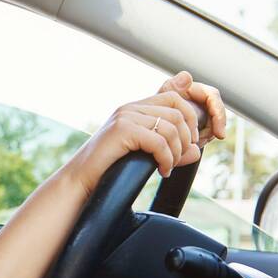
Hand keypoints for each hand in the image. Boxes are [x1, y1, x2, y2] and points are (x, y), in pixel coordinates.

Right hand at [63, 73, 229, 196]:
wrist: (81, 179)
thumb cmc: (110, 169)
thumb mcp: (144, 155)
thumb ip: (170, 149)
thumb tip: (196, 150)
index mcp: (135, 108)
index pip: (175, 98)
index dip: (190, 119)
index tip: (189, 143)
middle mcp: (130, 107)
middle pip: (178, 111)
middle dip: (186, 138)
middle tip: (179, 159)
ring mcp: (126, 116)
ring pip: (171, 127)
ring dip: (176, 152)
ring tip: (168, 167)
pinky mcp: (122, 130)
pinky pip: (159, 142)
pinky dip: (166, 159)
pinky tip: (161, 171)